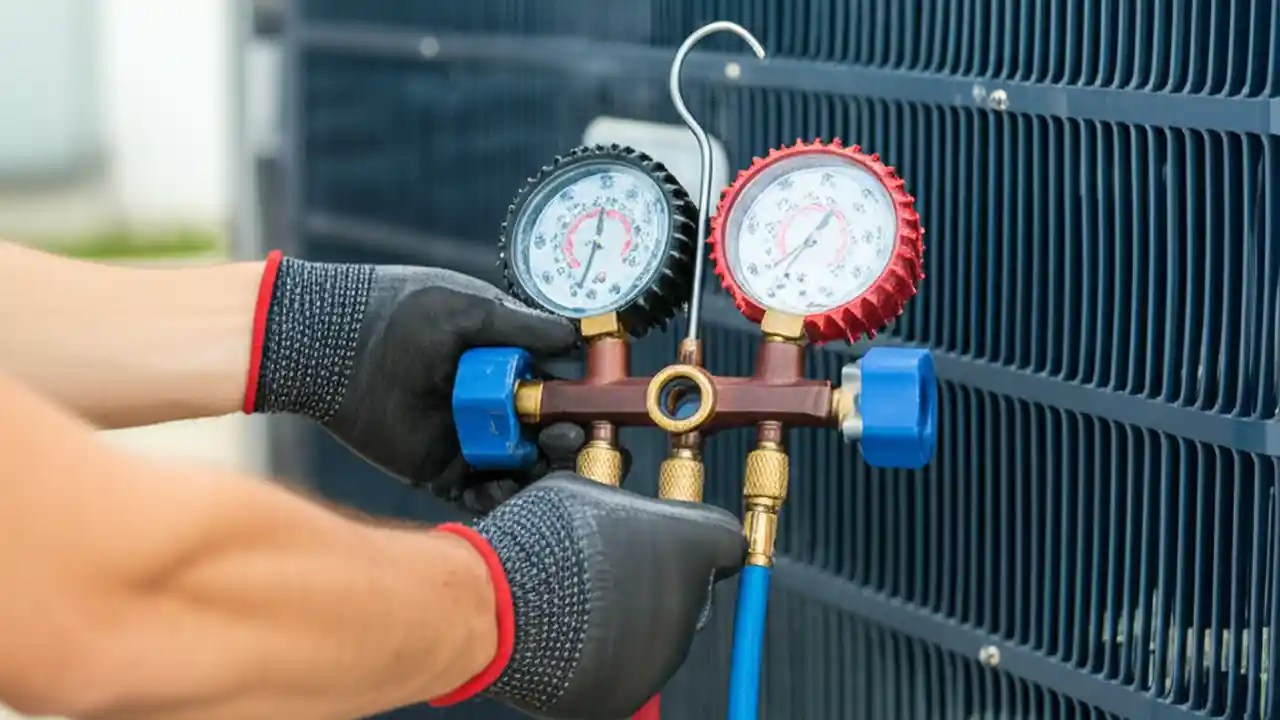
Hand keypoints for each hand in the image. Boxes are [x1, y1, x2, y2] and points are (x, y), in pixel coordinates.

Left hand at [246, 255, 580, 512]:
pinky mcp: (437, 470)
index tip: (600, 408)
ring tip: (550, 462)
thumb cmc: (400, 311)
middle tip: (576, 439)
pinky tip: (506, 485)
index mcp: (501, 363)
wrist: (332, 344)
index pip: (556, 386)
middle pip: (545, 433)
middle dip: (567, 440)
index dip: (580, 400)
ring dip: (541, 470)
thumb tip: (574, 336)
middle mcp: (489, 405)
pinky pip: (478, 492)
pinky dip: (498, 496)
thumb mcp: (466, 309)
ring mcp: (466, 440)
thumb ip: (520, 326)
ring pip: (519, 468)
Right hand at [433, 474, 745, 718]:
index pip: (725, 543)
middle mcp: (688, 607)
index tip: (684, 541)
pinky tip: (569, 635)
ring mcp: (659, 657)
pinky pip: (623, 672)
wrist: (500, 605)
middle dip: (659, 584)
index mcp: (690, 548)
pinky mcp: (627, 695)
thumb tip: (622, 513)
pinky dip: (602, 659)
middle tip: (611, 571)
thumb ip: (624, 508)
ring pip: (656, 636)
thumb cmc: (544, 541)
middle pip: (688, 595)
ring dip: (630, 622)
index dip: (701, 539)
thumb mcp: (588, 492)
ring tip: (580, 604)